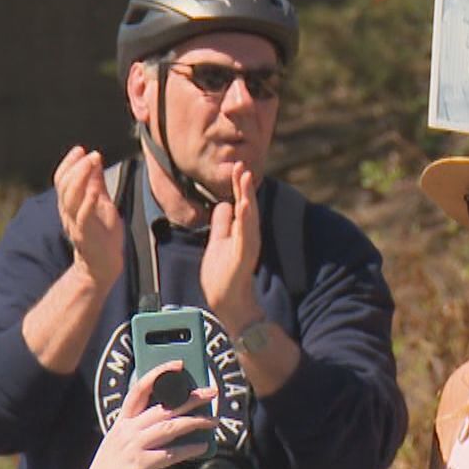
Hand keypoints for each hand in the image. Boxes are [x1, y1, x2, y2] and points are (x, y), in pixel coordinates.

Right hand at [54, 146, 122, 289]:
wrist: (103, 265)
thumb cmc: (102, 235)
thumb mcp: (101, 204)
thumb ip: (96, 184)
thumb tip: (95, 161)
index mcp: (70, 205)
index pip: (62, 180)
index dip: (69, 163)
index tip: (80, 149)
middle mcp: (68, 213)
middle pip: (64, 185)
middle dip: (76, 166)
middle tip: (90, 154)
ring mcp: (76, 224)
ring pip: (69, 197)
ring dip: (81, 177)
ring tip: (92, 162)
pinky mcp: (86, 234)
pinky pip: (83, 215)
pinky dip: (87, 199)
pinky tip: (94, 187)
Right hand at [75, 360, 216, 468]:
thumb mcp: (120, 446)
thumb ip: (140, 432)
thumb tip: (173, 422)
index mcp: (121, 423)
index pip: (139, 389)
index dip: (159, 373)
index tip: (179, 364)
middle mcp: (126, 431)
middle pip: (163, 407)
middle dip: (190, 397)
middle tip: (212, 392)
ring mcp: (132, 448)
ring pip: (171, 427)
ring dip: (196, 422)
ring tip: (214, 420)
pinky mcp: (140, 466)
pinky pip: (171, 453)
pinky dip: (189, 449)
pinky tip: (203, 446)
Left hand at [201, 165, 261, 328]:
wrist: (226, 301)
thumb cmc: (223, 274)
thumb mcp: (218, 240)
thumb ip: (222, 223)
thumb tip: (224, 204)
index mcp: (241, 231)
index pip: (242, 203)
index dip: (239, 186)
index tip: (237, 167)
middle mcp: (247, 236)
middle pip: (247, 206)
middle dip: (245, 187)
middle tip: (243, 167)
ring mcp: (247, 246)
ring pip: (249, 218)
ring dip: (248, 198)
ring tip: (245, 180)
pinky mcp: (243, 257)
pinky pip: (245, 236)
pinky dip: (245, 221)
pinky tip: (242, 206)